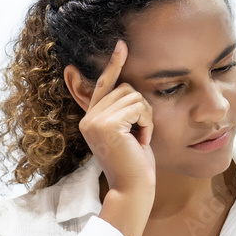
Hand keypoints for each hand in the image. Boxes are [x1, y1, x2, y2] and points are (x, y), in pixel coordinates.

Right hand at [78, 39, 155, 196]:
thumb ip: (123, 111)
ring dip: (146, 117)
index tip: (122, 45)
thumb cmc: (135, 165)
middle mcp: (88, 118)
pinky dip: (148, 123)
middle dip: (142, 109)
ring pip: (134, 96)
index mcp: (90, 119)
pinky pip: (139, 107)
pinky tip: (142, 141)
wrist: (133, 189)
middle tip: (140, 136)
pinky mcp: (107, 125)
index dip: (113, 65)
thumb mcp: (128, 133)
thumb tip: (128, 86)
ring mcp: (95, 121)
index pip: (102, 85)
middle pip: (125, 88)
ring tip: (140, 140)